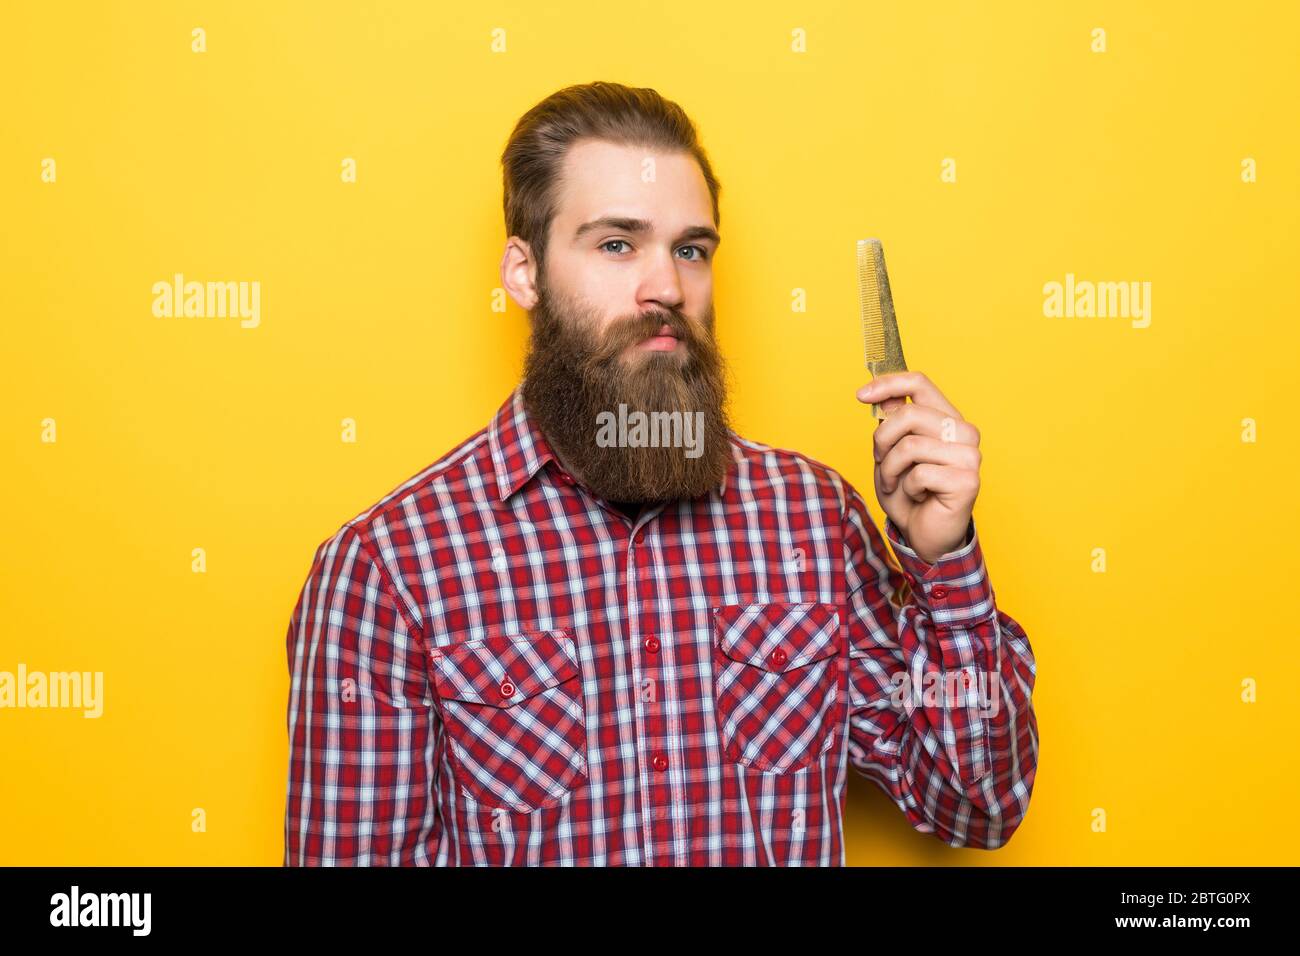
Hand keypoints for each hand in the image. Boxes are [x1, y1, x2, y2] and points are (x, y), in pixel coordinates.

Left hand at [855, 371, 979, 563]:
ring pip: (910, 446)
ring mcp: (970, 455)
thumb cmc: (909, 492)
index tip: (860, 396)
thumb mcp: (891, 452)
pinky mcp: (968, 480)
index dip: (888, 384)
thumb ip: (891, 423)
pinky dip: (907, 488)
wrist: (925, 534)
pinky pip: (919, 474)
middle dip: (882, 440)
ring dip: (891, 470)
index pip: (920, 383)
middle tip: (881, 462)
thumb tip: (881, 396)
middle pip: (908, 413)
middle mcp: (964, 431)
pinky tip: (918, 496)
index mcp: (947, 418)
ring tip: (897, 484)